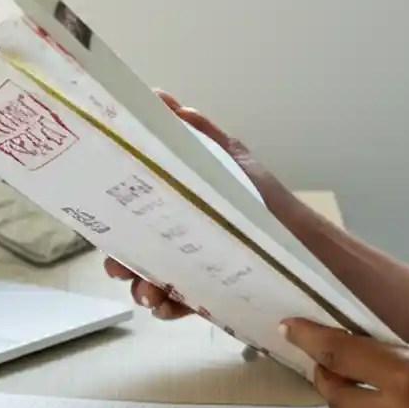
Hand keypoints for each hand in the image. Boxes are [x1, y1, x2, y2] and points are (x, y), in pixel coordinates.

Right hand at [102, 89, 288, 320]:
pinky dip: (166, 306)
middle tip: (119, 266)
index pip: (136, 203)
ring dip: (140, 286)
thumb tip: (164, 100)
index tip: (100, 220)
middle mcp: (180, 232)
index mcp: (181, 200)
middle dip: (121, 258)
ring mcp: (190, 265)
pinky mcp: (204, 295)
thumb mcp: (235, 164)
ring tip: (147, 292)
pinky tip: (166, 306)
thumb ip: (202, 136)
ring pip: (149, 277)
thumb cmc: (267, 203)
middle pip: (135, 245)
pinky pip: (174, 303)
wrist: (308, 253)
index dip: (113, 212)